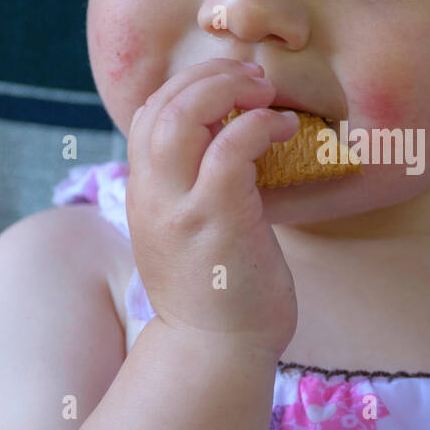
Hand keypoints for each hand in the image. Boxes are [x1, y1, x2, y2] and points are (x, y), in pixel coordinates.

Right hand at [125, 59, 301, 357]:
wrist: (216, 354)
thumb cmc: (218, 294)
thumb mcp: (189, 234)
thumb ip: (193, 191)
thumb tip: (226, 151)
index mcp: (146, 194)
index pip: (149, 115)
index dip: (188, 86)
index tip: (233, 88)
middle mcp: (153, 194)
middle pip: (161, 104)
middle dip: (209, 76)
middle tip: (254, 78)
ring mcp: (181, 206)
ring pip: (183, 115)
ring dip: (228, 89)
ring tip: (264, 94)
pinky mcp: (217, 219)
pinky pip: (230, 149)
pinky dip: (258, 125)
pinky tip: (283, 130)